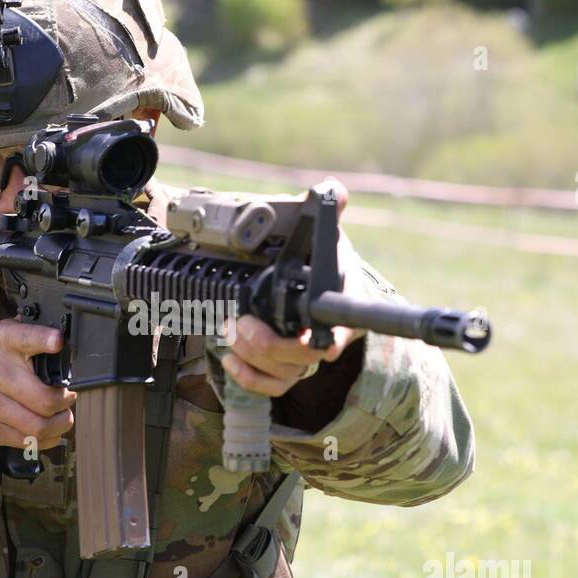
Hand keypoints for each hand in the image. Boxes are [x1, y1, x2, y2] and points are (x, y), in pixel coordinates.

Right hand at [0, 319, 76, 450]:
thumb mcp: (7, 337)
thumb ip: (34, 336)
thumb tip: (67, 344)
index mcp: (1, 341)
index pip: (25, 337)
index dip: (44, 339)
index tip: (58, 342)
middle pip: (45, 399)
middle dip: (65, 403)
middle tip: (68, 399)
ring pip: (38, 426)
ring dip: (59, 424)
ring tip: (62, 418)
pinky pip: (26, 441)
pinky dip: (46, 439)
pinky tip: (48, 431)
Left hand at [220, 177, 366, 397]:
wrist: (310, 281)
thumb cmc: (319, 258)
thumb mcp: (323, 230)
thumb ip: (326, 211)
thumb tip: (336, 191)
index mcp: (343, 296)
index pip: (346, 323)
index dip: (335, 337)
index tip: (323, 345)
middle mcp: (329, 329)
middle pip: (307, 355)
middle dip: (272, 344)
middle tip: (244, 324)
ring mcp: (306, 350)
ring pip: (288, 372)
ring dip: (255, 358)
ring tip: (233, 333)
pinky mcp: (286, 366)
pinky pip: (273, 386)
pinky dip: (249, 378)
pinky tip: (231, 359)